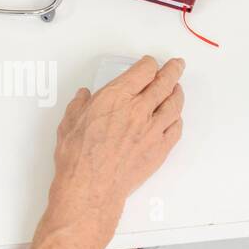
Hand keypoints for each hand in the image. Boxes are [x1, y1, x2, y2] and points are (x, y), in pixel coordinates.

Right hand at [30, 56, 184, 248]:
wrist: (92, 185)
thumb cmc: (78, 155)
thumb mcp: (70, 121)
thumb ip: (80, 105)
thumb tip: (84, 97)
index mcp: (116, 96)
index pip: (143, 71)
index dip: (149, 64)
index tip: (150, 63)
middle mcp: (138, 109)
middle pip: (164, 83)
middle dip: (173, 71)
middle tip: (177, 65)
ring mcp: (152, 130)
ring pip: (174, 104)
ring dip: (178, 93)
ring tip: (178, 88)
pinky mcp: (159, 149)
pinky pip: (176, 129)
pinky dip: (178, 119)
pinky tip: (175, 118)